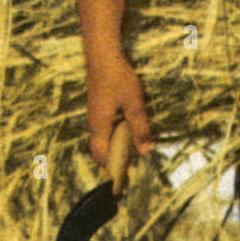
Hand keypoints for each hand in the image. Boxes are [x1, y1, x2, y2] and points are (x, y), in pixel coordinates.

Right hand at [86, 50, 152, 169]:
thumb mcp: (135, 104)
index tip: (121, 185)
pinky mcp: (98, 108)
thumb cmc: (118, 78)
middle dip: (112, 163)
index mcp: (100, 127)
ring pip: (101, 140)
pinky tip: (126, 133)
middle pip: (100, 151)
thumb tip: (145, 152)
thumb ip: (140, 128)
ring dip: (113, 149)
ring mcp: (94, 116)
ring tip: (130, 156)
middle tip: (128, 172)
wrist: (102, 55)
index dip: (111, 171)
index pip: (102, 157)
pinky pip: (103, 130)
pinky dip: (113, 137)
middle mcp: (94, 124)